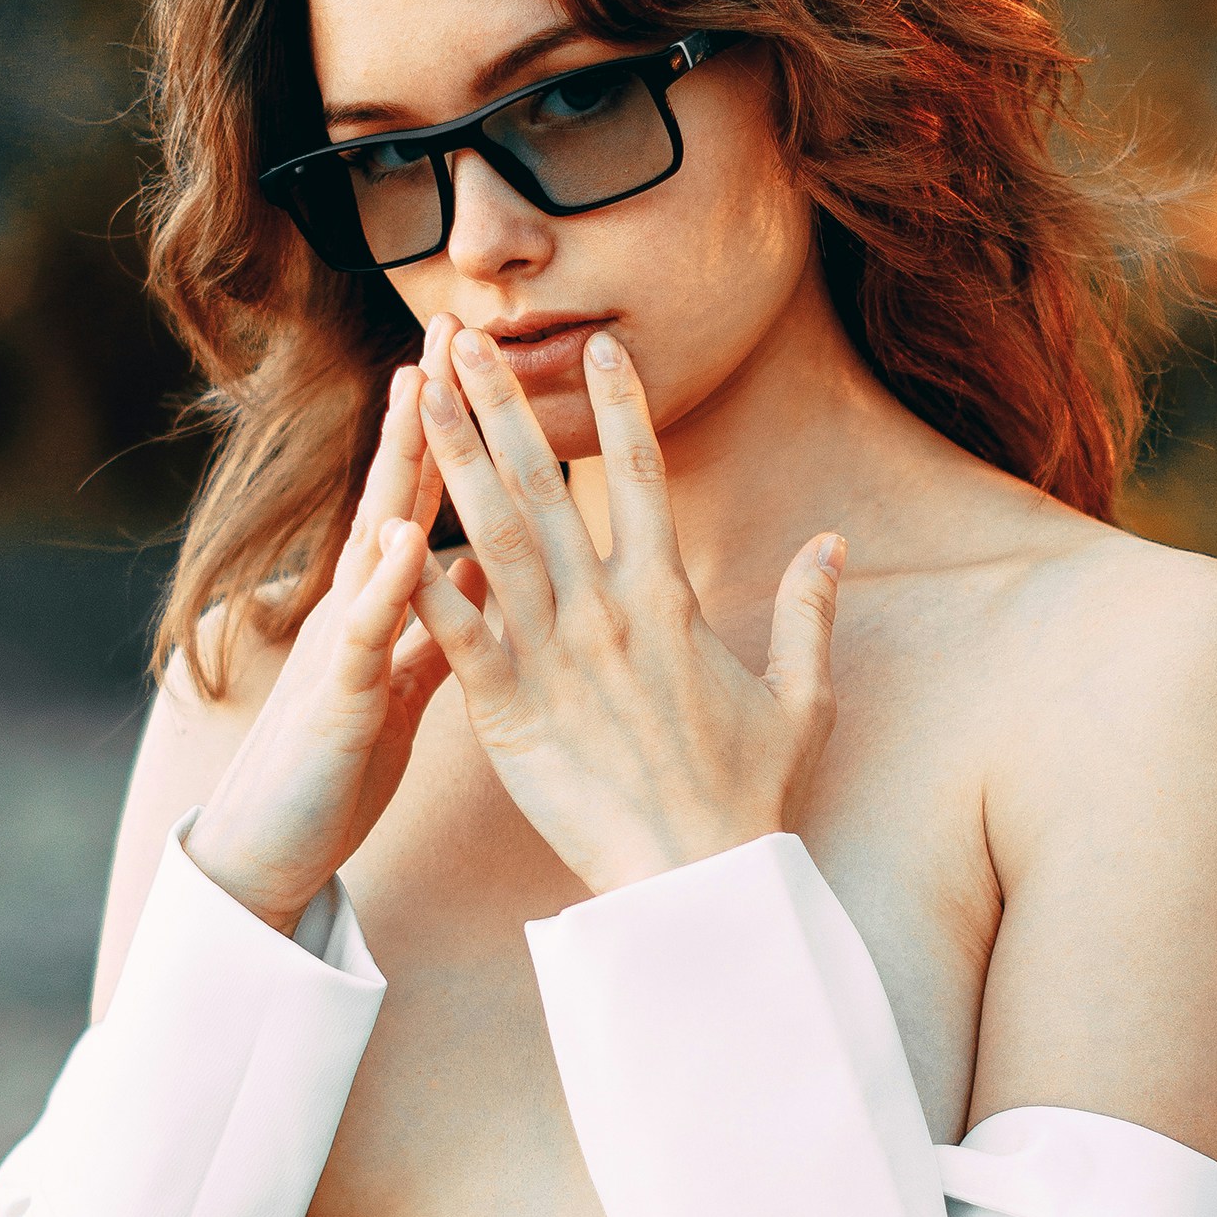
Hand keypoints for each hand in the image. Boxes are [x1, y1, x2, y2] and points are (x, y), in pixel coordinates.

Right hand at [184, 365, 479, 932]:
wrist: (272, 842)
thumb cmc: (337, 759)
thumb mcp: (402, 679)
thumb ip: (436, 621)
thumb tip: (477, 565)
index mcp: (380, 600)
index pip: (422, 493)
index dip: (453, 424)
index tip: (479, 350)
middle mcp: (355, 603)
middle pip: (396, 486)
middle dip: (425, 406)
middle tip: (451, 321)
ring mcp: (341, 641)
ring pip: (374, 536)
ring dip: (399, 463)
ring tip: (422, 387)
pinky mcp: (337, 696)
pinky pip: (365, 632)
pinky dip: (385, 581)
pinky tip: (405, 534)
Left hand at [404, 319, 843, 895]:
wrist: (699, 882)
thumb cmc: (750, 798)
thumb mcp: (802, 698)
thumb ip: (811, 611)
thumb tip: (833, 542)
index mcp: (671, 597)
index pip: (642, 474)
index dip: (620, 405)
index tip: (597, 345)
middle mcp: (608, 609)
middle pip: (548, 481)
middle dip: (504, 400)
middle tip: (468, 334)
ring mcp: (555, 655)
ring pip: (493, 534)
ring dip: (454, 454)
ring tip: (420, 389)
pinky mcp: (508, 708)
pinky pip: (456, 630)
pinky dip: (419, 577)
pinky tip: (383, 523)